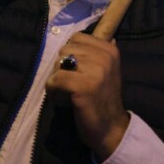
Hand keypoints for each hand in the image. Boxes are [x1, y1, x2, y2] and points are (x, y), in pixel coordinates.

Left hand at [46, 32, 129, 159]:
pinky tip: (59, 96)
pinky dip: (52, 88)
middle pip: (66, 49)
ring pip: (59, 63)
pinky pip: (56, 79)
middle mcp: (105, 57)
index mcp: (110, 50)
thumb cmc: (103, 99)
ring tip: (65, 90)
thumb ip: (97, 54)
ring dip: (57, 77)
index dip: (70, 53)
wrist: (111, 128)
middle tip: (68, 82)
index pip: (77, 37)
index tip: (75, 70)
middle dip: (62, 66)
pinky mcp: (84, 86)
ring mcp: (95, 71)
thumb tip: (91, 35)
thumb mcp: (107, 71)